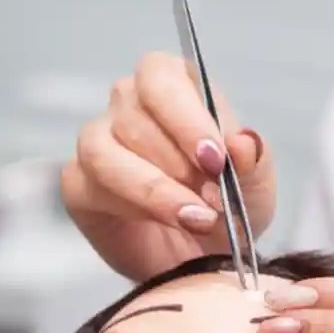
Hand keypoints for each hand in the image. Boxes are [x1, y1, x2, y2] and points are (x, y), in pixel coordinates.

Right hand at [62, 52, 276, 281]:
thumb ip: (252, 161)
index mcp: (173, 87)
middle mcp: (128, 104)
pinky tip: (163, 222)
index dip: (185, 116)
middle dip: (178, 164)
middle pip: (133, 114)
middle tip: (213, 199)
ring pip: (104, 150)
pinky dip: (133, 207)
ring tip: (194, 218)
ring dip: (154, 188)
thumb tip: (242, 143)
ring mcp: (97, 141)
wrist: (207, 257)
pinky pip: (90, 185)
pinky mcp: (78, 182)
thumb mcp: (255, 186)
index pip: (161, 75)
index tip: (214, 158)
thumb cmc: (228, 206)